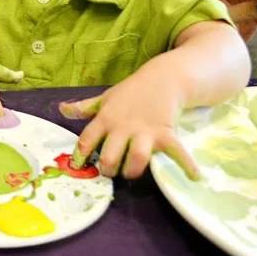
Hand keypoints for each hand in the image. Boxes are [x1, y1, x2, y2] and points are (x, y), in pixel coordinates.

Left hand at [59, 77, 199, 180]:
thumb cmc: (130, 92)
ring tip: (131, 172)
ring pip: (136, 158)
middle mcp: (122, 127)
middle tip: (109, 172)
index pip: (86, 139)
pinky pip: (176, 152)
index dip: (80, 155)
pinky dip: (187, 165)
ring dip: (133, 170)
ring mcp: (144, 131)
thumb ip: (84, 108)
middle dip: (108, 169)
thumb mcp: (105, 98)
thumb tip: (61, 109)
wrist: (162, 78)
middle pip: (110, 154)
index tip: (77, 167)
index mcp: (105, 119)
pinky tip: (195, 176)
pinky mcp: (166, 133)